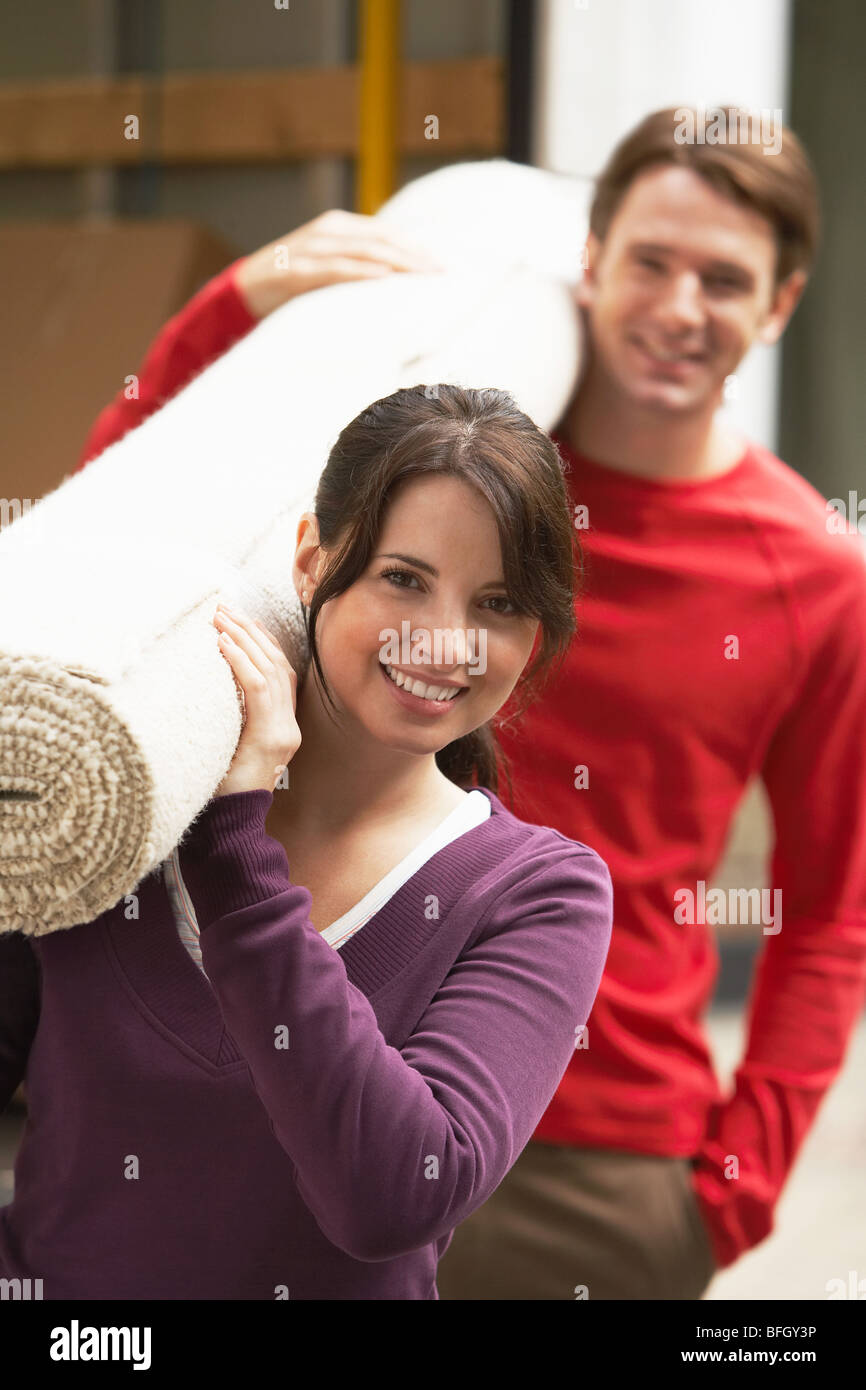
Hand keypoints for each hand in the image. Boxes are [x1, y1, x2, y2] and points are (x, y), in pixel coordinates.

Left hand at [212, 604, 300, 795]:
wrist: (231, 825)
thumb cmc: (221, 789)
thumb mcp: (226, 743)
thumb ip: (229, 715)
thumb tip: (205, 683)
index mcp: (281, 725)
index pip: (280, 671)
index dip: (262, 641)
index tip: (240, 619)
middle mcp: (289, 726)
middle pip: (277, 664)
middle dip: (251, 632)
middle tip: (225, 607)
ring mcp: (284, 732)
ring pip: (270, 671)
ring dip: (244, 639)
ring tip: (221, 618)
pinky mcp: (271, 739)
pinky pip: (258, 690)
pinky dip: (241, 662)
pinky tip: (224, 644)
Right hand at [232, 208, 442, 319]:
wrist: (242, 292)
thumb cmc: (290, 286)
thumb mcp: (328, 270)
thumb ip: (356, 267)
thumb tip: (394, 283)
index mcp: (339, 228)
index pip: (387, 234)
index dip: (416, 247)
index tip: (442, 265)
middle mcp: (329, 231)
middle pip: (383, 240)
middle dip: (415, 256)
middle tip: (442, 272)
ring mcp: (313, 248)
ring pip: (365, 250)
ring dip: (398, 263)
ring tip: (423, 275)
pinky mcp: (299, 269)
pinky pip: (337, 269)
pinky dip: (363, 273)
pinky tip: (384, 279)